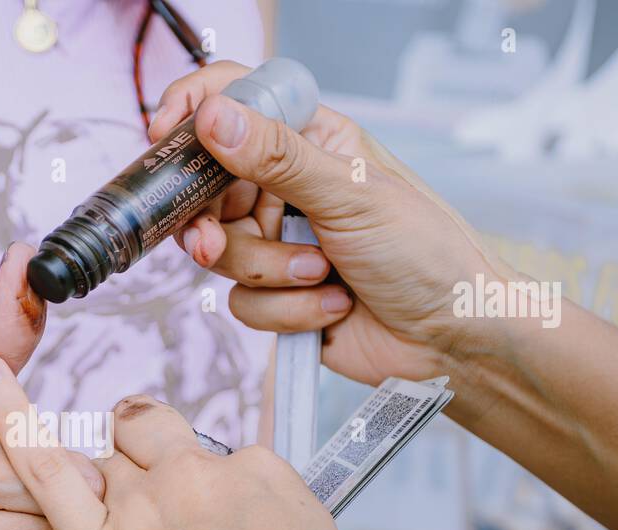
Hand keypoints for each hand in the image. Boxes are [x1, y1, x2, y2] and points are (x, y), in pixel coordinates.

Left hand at [0, 357, 381, 529]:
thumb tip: (288, 529)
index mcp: (259, 474)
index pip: (228, 456)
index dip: (221, 492)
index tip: (224, 524)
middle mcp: (195, 478)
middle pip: (155, 435)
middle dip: (153, 448)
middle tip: (158, 486)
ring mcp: (140, 509)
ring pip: (107, 457)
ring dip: (111, 475)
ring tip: (118, 512)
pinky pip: (41, 468)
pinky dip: (10, 417)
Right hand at [149, 61, 503, 389]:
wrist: (451, 339)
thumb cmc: (428, 253)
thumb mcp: (352, 194)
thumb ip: (278, 157)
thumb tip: (214, 117)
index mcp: (311, 143)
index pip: (238, 103)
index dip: (195, 111)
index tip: (166, 135)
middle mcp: (288, 189)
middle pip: (209, 190)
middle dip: (213, 224)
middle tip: (214, 241)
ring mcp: (280, 244)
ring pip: (222, 254)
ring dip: (270, 273)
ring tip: (322, 275)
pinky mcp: (278, 296)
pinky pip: (242, 303)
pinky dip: (285, 310)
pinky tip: (332, 306)